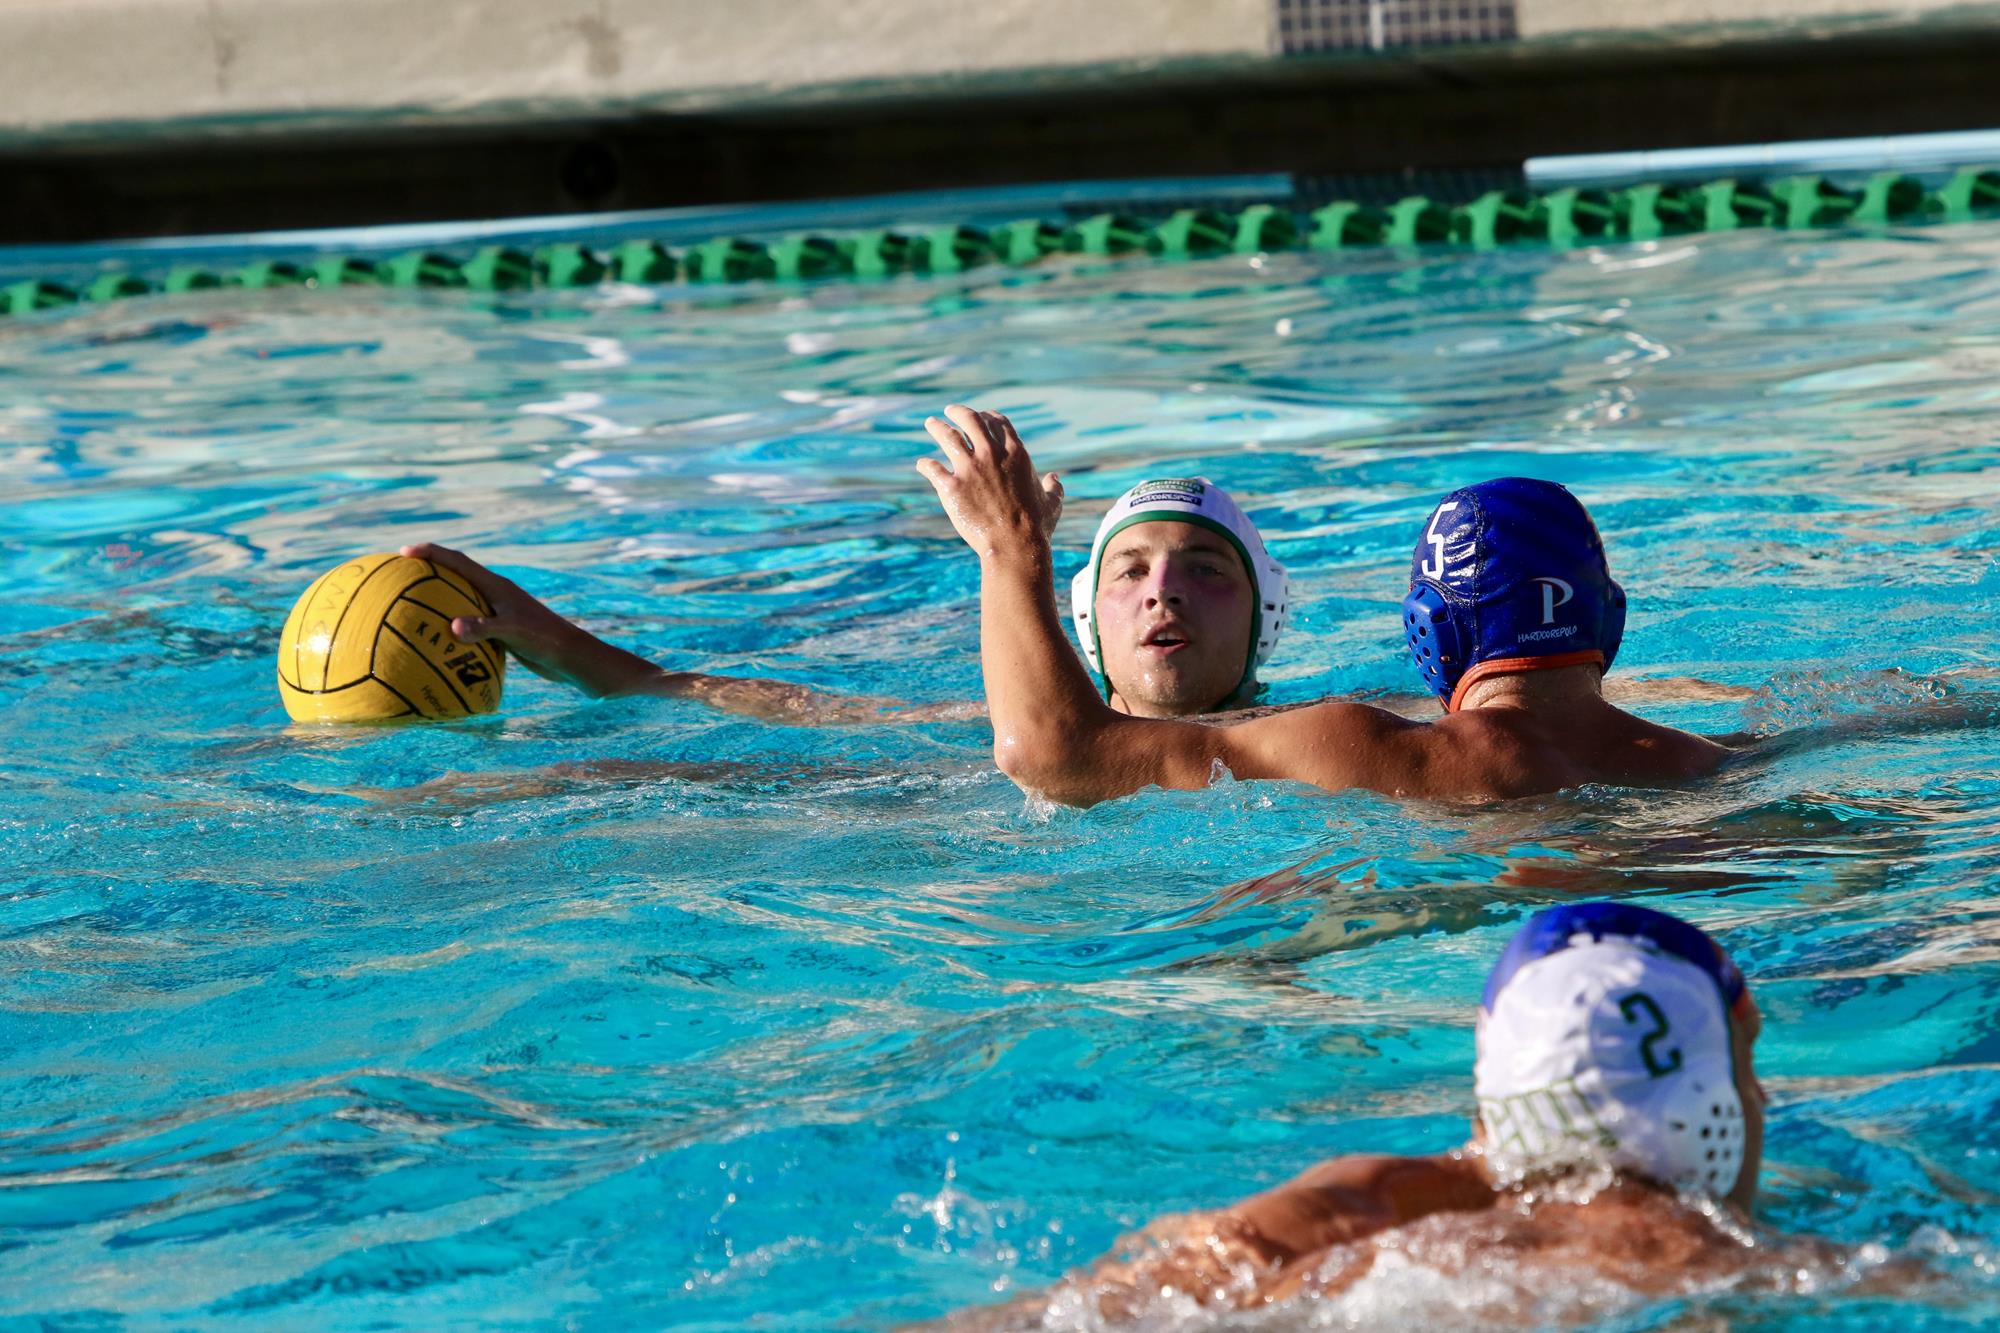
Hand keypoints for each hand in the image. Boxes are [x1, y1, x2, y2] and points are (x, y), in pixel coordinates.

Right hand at [400, 543, 590, 683]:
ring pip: (462, 598)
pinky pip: (469, 621)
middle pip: (457, 574)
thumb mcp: (512, 632)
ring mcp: (499, 611)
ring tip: (411, 604)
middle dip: (430, 570)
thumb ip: (483, 628)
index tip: (404, 552)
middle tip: (401, 573)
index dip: (431, 553)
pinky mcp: (502, 629)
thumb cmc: (544, 641)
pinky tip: (436, 639)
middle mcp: (496, 593)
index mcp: (496, 586)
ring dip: (439, 597)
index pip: (458, 562)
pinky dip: (451, 625)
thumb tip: (452, 627)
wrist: (569, 657)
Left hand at [916, 403, 1063, 560]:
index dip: (989, 416)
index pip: (999, 422)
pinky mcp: (952, 487)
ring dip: (938, 427)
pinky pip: (933, 468)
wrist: (1014, 545)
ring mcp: (970, 469)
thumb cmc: (1036, 526)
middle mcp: (991, 455)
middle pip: (971, 421)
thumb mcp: (1052, 503)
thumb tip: (1055, 479)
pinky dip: (925, 464)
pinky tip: (922, 464)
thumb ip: (1054, 488)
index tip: (982, 415)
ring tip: (931, 423)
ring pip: (948, 437)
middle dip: (959, 412)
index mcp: (1016, 454)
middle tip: (950, 410)